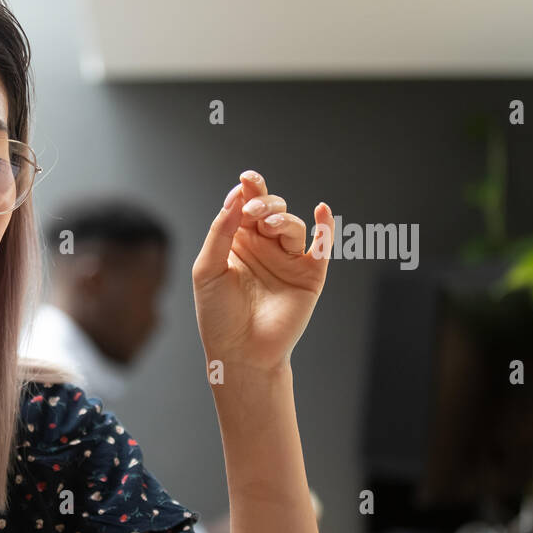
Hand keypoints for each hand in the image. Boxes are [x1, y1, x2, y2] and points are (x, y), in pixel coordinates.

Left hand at [192, 169, 334, 372]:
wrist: (241, 352)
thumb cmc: (218, 315)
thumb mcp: (207, 269)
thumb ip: (220, 233)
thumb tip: (234, 197)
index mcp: (237, 242)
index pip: (245, 207)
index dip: (249, 190)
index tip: (247, 179)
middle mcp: (263, 247)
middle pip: (271, 210)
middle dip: (264, 204)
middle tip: (253, 212)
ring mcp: (287, 260)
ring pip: (292, 225)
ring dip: (283, 219)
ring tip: (269, 225)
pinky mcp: (309, 275)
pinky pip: (321, 245)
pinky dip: (325, 226)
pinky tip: (323, 210)